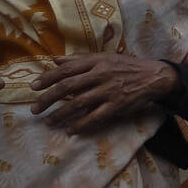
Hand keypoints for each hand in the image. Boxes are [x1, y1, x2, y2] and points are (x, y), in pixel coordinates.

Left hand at [31, 53, 177, 134]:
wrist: (154, 77)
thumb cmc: (127, 66)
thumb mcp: (105, 57)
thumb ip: (79, 59)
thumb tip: (55, 60)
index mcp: (97, 62)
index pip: (66, 69)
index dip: (48, 78)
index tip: (33, 87)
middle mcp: (101, 75)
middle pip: (67, 87)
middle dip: (48, 99)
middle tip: (34, 109)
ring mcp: (109, 91)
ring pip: (78, 104)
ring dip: (60, 115)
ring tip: (49, 122)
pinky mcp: (117, 106)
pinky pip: (95, 117)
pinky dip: (81, 125)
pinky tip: (71, 130)